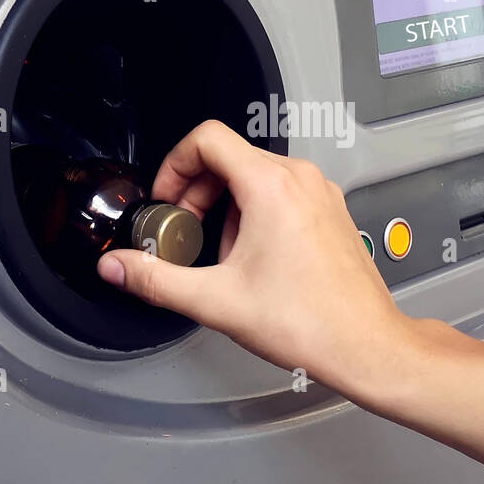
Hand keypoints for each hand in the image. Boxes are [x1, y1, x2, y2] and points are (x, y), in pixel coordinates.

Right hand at [96, 121, 435, 397]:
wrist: (365, 345)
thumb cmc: (310, 322)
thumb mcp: (216, 301)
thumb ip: (155, 279)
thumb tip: (118, 266)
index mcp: (271, 186)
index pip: (208, 138)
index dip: (175, 164)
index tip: (166, 199)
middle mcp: (301, 180)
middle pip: (231, 157)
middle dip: (197, 191)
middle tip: (185, 230)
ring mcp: (321, 194)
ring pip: (257, 176)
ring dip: (227, 207)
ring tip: (224, 255)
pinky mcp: (331, 212)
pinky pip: (283, 194)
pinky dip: (257, 214)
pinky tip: (255, 260)